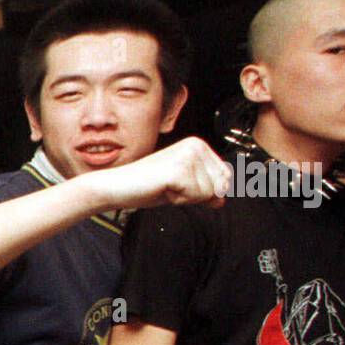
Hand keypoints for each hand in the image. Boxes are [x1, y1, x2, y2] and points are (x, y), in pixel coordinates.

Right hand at [105, 137, 232, 212]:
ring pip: (209, 193)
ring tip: (165, 187)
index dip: (206, 190)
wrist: (118, 186)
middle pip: (221, 185)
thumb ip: (205, 190)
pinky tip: (163, 189)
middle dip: (198, 195)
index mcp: (198, 145)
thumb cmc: (145, 185)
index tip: (181, 185)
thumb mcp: (183, 187)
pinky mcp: (180, 170)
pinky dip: (180, 200)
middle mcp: (196, 145)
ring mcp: (188, 156)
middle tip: (172, 187)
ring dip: (187, 197)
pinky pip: (197, 197)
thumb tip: (222, 199)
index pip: (225, 177)